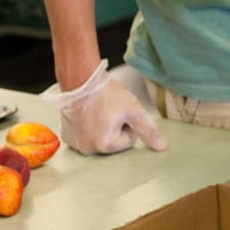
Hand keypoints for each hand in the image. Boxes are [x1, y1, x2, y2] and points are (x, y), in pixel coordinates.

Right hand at [43, 61, 166, 154]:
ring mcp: (76, 144)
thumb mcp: (133, 110)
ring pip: (100, 139)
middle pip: (114, 143)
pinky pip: (86, 137)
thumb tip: (161, 148)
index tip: (119, 112)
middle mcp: (89, 149)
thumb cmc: (106, 93)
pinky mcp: (67, 137)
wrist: (80, 80)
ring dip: (102, 128)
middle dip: (115, 128)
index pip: (129, 141)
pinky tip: (88, 115)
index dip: (128, 124)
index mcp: (105, 145)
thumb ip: (147, 130)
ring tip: (98, 112)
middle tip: (108, 111)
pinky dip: (88, 128)